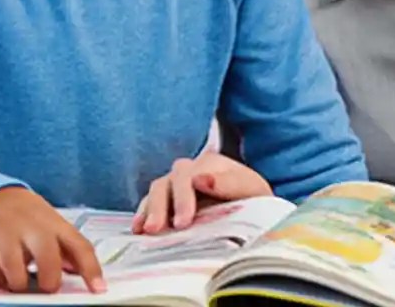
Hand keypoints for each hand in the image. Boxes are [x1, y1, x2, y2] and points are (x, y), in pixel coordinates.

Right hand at [0, 187, 105, 293]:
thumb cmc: (25, 215)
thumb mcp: (50, 225)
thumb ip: (64, 249)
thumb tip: (81, 276)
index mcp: (55, 223)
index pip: (80, 246)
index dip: (91, 269)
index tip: (98, 288)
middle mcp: (32, 225)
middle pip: (48, 259)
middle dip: (49, 282)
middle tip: (46, 289)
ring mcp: (6, 230)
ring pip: (15, 271)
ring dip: (18, 284)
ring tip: (19, 283)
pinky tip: (0, 271)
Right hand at [132, 152, 271, 234]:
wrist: (256, 213)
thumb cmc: (256, 201)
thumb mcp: (253, 191)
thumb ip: (230, 183)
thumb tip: (200, 178)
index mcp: (211, 163)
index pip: (190, 175)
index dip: (183, 198)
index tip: (183, 221)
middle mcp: (190, 171)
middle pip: (169, 182)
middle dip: (162, 206)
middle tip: (158, 229)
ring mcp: (177, 186)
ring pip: (156, 191)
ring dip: (149, 211)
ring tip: (146, 231)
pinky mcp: (169, 203)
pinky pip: (150, 204)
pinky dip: (144, 215)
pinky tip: (138, 230)